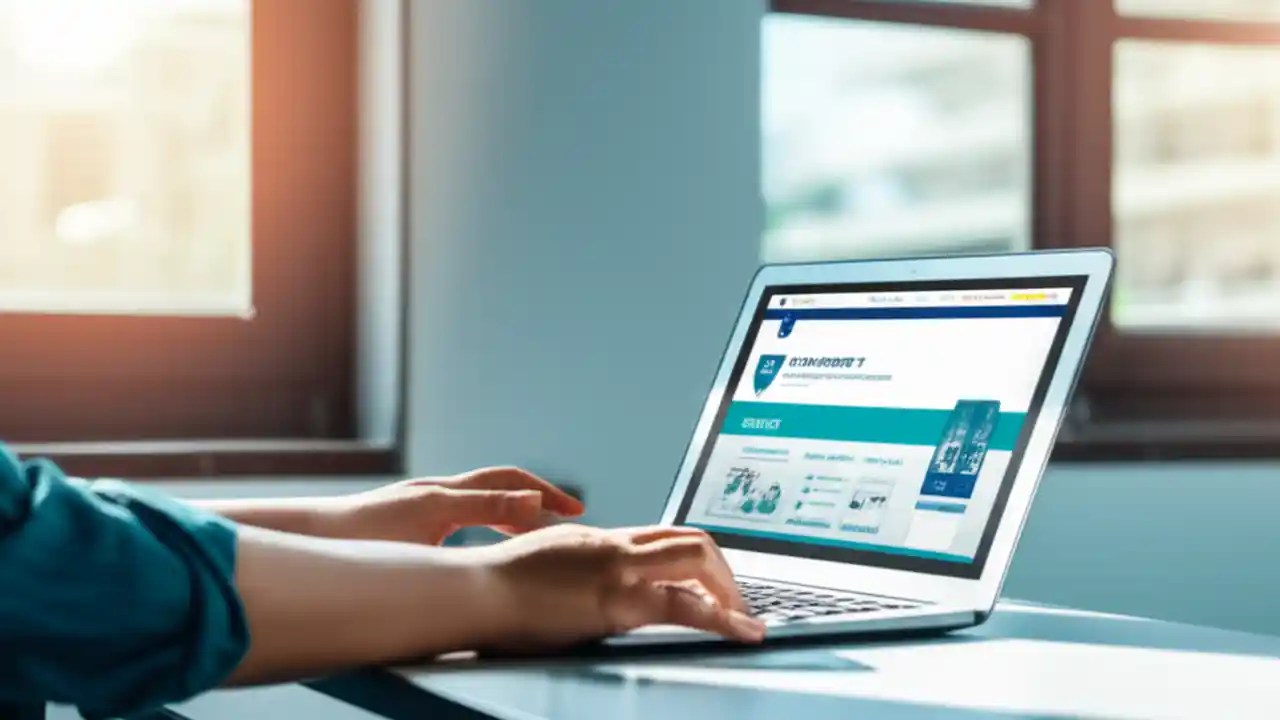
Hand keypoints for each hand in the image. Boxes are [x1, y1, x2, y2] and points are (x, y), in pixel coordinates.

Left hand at [322, 467, 584, 544]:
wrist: (314, 537)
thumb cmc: (365, 533)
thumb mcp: (432, 521)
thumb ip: (483, 510)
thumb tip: (533, 501)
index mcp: (447, 492)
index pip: (511, 484)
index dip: (546, 496)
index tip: (576, 513)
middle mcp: (438, 492)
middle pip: (500, 489)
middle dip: (537, 502)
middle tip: (568, 522)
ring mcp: (424, 506)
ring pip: (483, 504)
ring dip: (513, 514)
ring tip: (536, 536)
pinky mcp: (411, 522)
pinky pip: (463, 517)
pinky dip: (488, 525)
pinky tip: (488, 546)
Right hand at [475, 524, 765, 649]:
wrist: (475, 590)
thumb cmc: (495, 585)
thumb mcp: (542, 561)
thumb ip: (570, 564)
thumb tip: (579, 578)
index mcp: (600, 539)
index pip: (664, 539)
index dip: (697, 560)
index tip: (714, 585)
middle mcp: (616, 546)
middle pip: (691, 542)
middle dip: (724, 574)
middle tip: (737, 605)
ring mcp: (619, 570)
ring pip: (696, 560)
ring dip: (730, 592)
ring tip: (745, 623)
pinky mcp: (616, 601)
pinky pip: (684, 605)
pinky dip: (721, 618)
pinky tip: (740, 633)